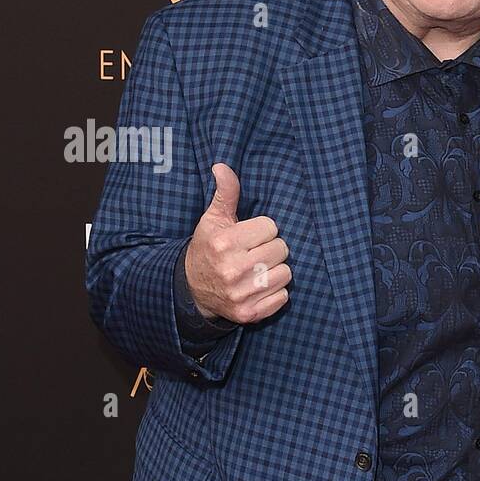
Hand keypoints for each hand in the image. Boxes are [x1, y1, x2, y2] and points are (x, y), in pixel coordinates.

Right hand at [183, 162, 290, 324]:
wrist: (193, 288)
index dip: (262, 230)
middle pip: (282, 249)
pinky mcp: (250, 314)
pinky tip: (259, 287)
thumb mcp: (213, 219)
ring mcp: (242, 294)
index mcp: (226, 243)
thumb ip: (226, 193)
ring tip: (257, 269)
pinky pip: (283, 297)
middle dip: (271, 248)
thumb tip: (222, 166)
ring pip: (286, 273)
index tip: (249, 236)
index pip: (271, 227)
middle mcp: (233, 269)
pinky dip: (276, 293)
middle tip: (254, 253)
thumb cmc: (209, 247)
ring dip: (276, 270)